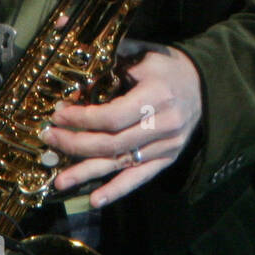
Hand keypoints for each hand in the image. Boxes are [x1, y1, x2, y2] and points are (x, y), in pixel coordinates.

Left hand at [41, 39, 203, 206]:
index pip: (113, 116)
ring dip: (87, 172)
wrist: (204, 86)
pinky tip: (95, 199)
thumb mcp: (144, 54)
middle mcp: (163, 124)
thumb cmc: (168, 67)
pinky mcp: (168, 159)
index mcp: (157, 95)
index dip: (82, 119)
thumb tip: (78, 66)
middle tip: (50, 139)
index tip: (59, 115)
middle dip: (76, 143)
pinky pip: (139, 177)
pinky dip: (116, 190)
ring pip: (120, 163)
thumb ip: (113, 59)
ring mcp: (167, 145)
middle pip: (112, 143)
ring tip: (59, 181)